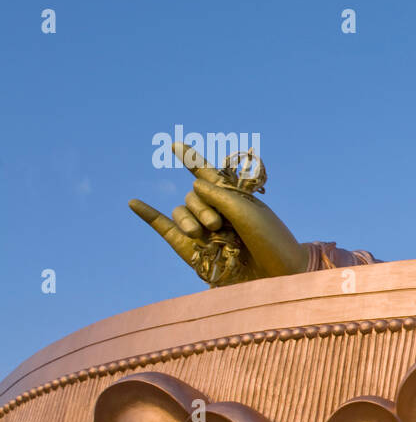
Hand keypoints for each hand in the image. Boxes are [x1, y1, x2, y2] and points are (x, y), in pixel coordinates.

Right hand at [129, 143, 308, 284]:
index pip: (209, 174)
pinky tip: (134, 202)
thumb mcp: (249, 212)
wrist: (276, 277)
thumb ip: (219, 195)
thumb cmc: (271, 242)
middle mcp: (218, 212)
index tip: (175, 145)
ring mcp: (205, 231)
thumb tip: (194, 183)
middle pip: (193, 195)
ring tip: (203, 233)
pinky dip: (150, 216)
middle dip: (201, 206)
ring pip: (181, 212)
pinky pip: (165, 229)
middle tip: (218, 224)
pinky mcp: (193, 250)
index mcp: (236, 198)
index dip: (192, 158)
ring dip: (188, 219)